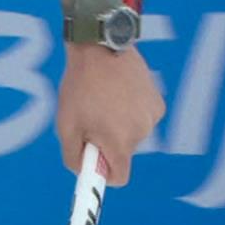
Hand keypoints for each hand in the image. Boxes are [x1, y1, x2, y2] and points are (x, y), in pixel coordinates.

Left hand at [56, 44, 163, 186]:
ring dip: (119, 124)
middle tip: (92, 117)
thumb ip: (73, 157)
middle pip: (123, 153)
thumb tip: (83, 171)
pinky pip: (141, 118)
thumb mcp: (66, 125)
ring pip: (132, 135)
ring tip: (104, 99)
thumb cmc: (81, 86)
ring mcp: (152, 117)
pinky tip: (119, 92)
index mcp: (120, 143)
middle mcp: (141, 133)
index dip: (105, 173)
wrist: (101, 47)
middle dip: (108, 142)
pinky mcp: (157, 102)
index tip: (95, 163)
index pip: (120, 177)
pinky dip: (131, 111)